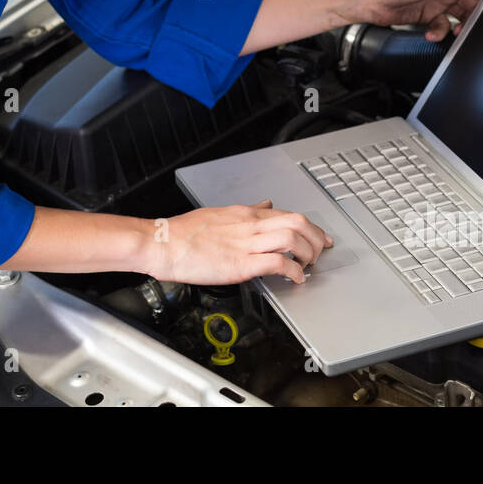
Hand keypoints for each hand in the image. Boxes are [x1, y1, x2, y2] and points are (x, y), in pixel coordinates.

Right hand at [145, 200, 333, 284]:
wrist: (162, 243)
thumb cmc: (184, 232)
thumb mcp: (220, 213)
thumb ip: (246, 211)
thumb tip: (266, 204)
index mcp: (244, 213)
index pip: (287, 213)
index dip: (309, 226)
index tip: (318, 237)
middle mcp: (249, 225)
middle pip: (297, 222)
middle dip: (315, 237)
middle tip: (320, 252)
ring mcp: (246, 243)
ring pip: (292, 238)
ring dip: (307, 254)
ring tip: (307, 266)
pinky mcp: (240, 264)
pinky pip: (278, 263)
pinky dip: (293, 271)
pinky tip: (294, 279)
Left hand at [333, 0, 482, 41]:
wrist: (371, 0)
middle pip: (471, 1)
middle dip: (476, 13)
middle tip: (477, 22)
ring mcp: (436, 2)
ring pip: (459, 17)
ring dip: (461, 26)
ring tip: (458, 32)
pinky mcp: (426, 17)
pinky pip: (442, 27)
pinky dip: (440, 33)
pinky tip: (432, 34)